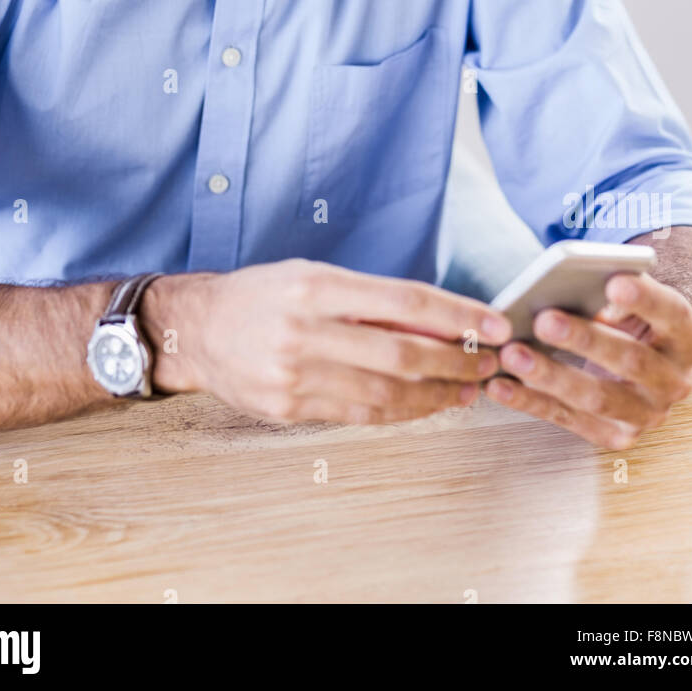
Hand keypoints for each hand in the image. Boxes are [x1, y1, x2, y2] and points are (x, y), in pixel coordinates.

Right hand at [144, 259, 511, 424]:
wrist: (196, 329)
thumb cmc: (262, 295)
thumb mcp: (312, 275)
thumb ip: (369, 299)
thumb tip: (440, 321)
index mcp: (315, 285)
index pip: (404, 302)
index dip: (457, 316)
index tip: (495, 324)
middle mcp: (305, 328)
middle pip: (402, 353)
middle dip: (457, 362)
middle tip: (490, 363)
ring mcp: (294, 373)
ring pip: (385, 392)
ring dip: (436, 394)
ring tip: (467, 389)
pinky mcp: (287, 407)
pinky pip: (359, 415)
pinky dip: (401, 413)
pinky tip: (426, 406)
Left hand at [483, 270, 691, 447]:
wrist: (646, 360)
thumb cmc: (629, 318)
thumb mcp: (632, 299)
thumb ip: (612, 289)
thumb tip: (577, 284)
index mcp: (687, 337)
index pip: (672, 314)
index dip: (644, 300)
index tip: (614, 282)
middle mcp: (676, 381)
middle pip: (630, 360)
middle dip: (584, 340)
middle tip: (543, 319)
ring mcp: (648, 414)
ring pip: (598, 397)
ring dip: (552, 376)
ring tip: (513, 354)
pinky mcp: (617, 436)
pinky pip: (569, 419)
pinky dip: (531, 401)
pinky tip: (499, 386)